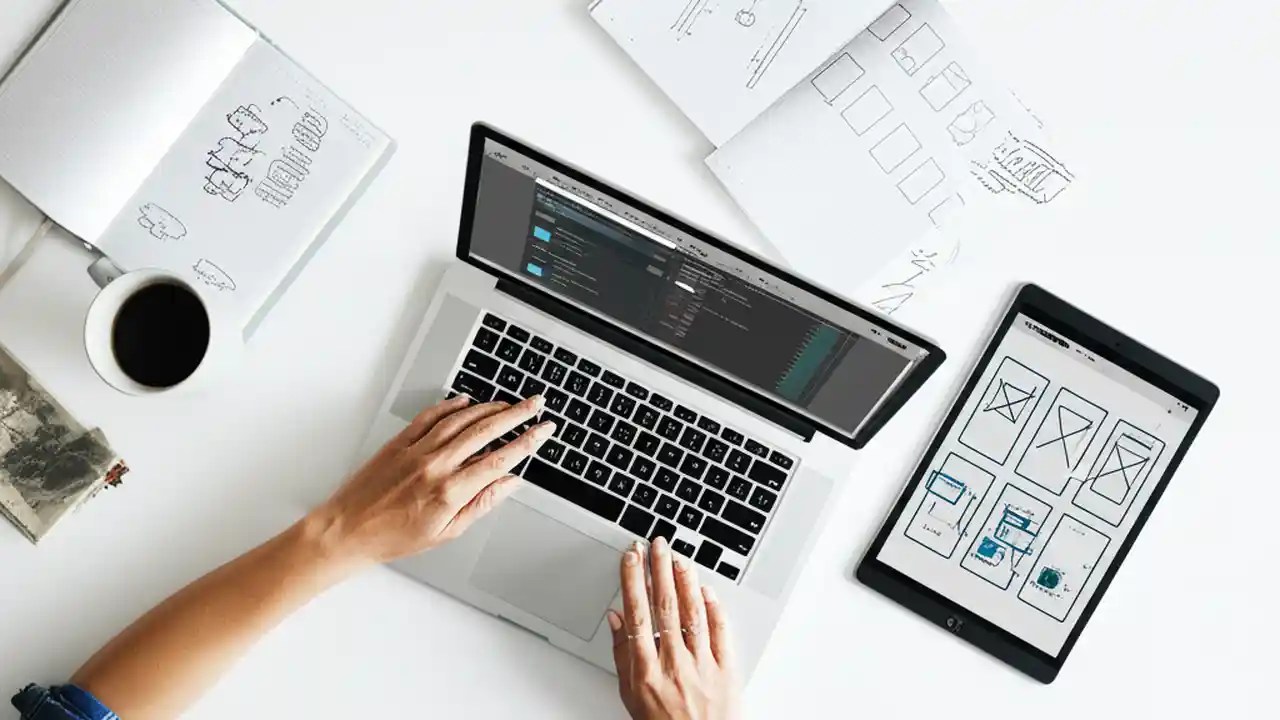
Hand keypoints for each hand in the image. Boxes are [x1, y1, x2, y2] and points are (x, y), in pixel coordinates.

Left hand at [308, 394, 552, 568]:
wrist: (345, 531)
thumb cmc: (392, 538)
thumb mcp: (446, 533)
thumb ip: (481, 504)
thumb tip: (509, 484)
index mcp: (450, 491)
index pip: (500, 458)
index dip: (527, 442)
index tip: (543, 431)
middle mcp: (435, 465)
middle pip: (485, 430)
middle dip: (516, 414)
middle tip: (535, 404)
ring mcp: (416, 450)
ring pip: (461, 419)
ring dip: (489, 407)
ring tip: (509, 403)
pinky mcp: (399, 442)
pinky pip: (431, 416)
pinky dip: (451, 405)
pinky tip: (466, 401)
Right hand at [608, 538, 741, 719]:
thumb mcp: (630, 696)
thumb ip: (622, 655)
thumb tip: (616, 618)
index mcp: (646, 672)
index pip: (637, 615)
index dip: (632, 581)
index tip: (630, 557)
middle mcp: (674, 665)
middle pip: (665, 607)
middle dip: (659, 570)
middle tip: (657, 544)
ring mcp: (702, 666)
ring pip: (693, 614)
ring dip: (685, 582)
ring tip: (679, 558)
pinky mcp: (727, 670)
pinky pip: (720, 633)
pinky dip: (714, 608)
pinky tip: (707, 589)